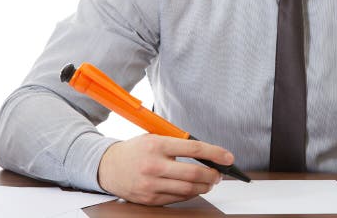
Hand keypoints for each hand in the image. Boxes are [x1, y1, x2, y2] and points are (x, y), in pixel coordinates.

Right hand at [97, 133, 233, 204]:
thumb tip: (205, 152)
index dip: (215, 153)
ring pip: (188, 189)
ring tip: (209, 181)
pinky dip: (190, 194)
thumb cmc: (136, 150)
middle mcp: (154, 165)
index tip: (228, 157)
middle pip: (194, 174)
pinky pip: (177, 199)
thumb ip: (178, 143)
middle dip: (213, 175)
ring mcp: (151, 184)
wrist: (107, 166)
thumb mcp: (155, 137)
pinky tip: (194, 188)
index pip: (194, 149)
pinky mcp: (149, 198)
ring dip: (204, 187)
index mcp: (157, 144)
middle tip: (219, 174)